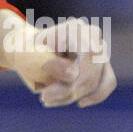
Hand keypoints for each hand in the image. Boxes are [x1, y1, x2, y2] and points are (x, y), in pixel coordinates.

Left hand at [0, 15, 116, 108]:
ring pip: (100, 80)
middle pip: (93, 70)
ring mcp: (100, 51)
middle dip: (69, 90)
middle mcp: (92, 37)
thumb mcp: (26, 57)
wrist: (30, 51)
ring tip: (49, 98)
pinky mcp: (102, 66)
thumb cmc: (26, 52)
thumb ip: (44, 63)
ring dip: (75, 95)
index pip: (88, 53)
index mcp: (74, 29)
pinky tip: (78, 102)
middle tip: (44, 97)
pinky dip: (93, 96)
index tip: (45, 83)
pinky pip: (107, 83)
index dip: (71, 73)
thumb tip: (72, 75)